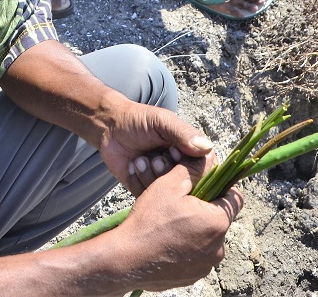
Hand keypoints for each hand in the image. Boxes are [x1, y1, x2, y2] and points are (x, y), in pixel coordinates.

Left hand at [97, 102, 215, 195]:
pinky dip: (139, 181)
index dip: (191, 166)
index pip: (206, 169)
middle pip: (187, 186)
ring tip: (141, 160)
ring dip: (152, 177)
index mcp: (191, 152)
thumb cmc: (139, 120)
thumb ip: (183, 133)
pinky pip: (147, 198)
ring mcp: (163, 183)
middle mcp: (180, 170)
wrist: (109, 127)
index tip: (173, 152)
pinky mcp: (145, 191)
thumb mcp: (162, 121)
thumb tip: (207, 147)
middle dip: (168, 172)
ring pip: (166, 195)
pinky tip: (132, 166)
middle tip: (155, 158)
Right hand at [113, 165, 245, 292]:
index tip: (205, 184)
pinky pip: (196, 256)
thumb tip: (208, 157)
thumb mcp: (169, 185)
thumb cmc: (148, 221)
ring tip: (171, 224)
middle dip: (204, 209)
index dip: (221, 187)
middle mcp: (218, 247)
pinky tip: (167, 242)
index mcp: (217, 222)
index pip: (235, 198)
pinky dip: (186, 248)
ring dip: (195, 229)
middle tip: (180, 204)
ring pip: (208, 238)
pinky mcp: (193, 276)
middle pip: (219, 219)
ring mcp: (206, 265)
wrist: (126, 260)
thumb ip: (193, 169)